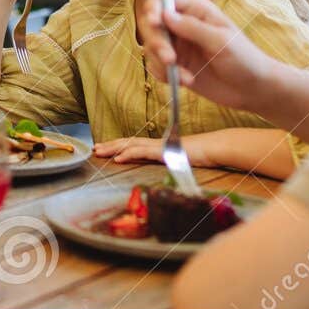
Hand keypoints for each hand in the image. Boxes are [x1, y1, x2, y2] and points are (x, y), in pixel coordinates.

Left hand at [93, 133, 220, 167]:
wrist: (214, 148)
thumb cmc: (201, 155)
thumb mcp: (181, 161)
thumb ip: (170, 162)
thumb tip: (165, 167)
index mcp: (158, 146)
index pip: (134, 144)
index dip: (118, 145)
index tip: (105, 149)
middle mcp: (155, 143)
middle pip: (128, 142)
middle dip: (110, 145)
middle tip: (94, 149)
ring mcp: (159, 146)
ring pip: (131, 145)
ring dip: (114, 148)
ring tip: (100, 152)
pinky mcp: (164, 151)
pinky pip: (143, 151)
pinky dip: (129, 154)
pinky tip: (119, 158)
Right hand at [137, 0, 271, 112]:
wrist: (253, 89)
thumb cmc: (244, 59)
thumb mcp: (220, 41)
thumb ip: (193, 27)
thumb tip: (164, 15)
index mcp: (196, 10)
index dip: (153, 6)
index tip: (154, 22)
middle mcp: (183, 24)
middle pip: (151, 23)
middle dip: (157, 42)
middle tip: (171, 60)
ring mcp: (178, 45)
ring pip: (151, 47)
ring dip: (162, 63)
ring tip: (186, 79)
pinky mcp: (176, 65)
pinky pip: (157, 67)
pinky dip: (166, 76)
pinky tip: (186, 83)